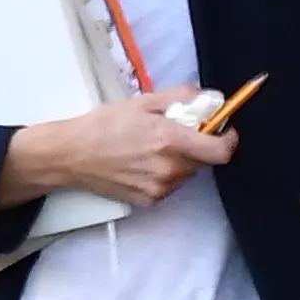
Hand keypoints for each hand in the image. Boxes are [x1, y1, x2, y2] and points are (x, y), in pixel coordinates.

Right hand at [0, 88, 238, 209]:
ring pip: (187, 173)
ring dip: (181, 160)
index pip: (221, 151)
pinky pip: (170, 185)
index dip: (228, 139)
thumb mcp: (143, 101)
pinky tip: (142, 163)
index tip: (223, 130)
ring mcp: (160, 189)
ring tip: (153, 147)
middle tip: (176, 132)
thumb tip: (211, 99)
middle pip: (204, 161)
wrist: (71, 155)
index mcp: (170, 141)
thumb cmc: (104, 125)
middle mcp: (169, 169)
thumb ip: (181, 98)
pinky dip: (165, 173)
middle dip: (197, 145)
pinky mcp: (149, 201)